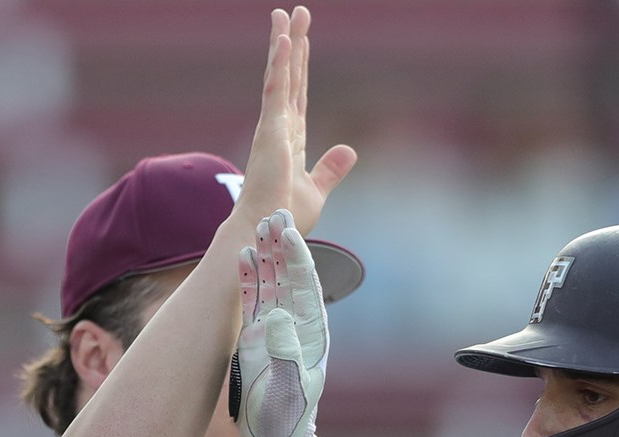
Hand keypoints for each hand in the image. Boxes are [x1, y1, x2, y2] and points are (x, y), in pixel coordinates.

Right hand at [233, 7, 355, 236]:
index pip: (298, 94)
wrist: (268, 233)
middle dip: (293, 44)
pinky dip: (280, 65)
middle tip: (294, 13)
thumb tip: (350, 148)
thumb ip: (331, 168)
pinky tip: (285, 41)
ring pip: (280, 76)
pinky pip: (277, 90)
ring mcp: (273, 127)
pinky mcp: (271, 131)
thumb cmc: (284, 218)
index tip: (301, 41)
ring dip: (284, 43)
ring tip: (286, 14)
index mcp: (290, 140)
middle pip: (289, 77)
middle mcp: (279, 128)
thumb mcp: (316, 190)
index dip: (300, 66)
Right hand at [237, 209, 327, 436]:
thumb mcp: (288, 388)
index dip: (297, 257)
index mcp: (312, 332)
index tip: (288, 232)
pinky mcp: (255, 335)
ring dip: (264, 254)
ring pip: (269, 282)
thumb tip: (277, 318)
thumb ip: (285, 353)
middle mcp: (296, 324)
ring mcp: (274, 327)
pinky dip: (246, 279)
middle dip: (282, 245)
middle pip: (289, 276)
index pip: (306, 285)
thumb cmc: (287, 418)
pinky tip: (241, 256)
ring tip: (258, 224)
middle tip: (274, 212)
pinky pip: (250, 301)